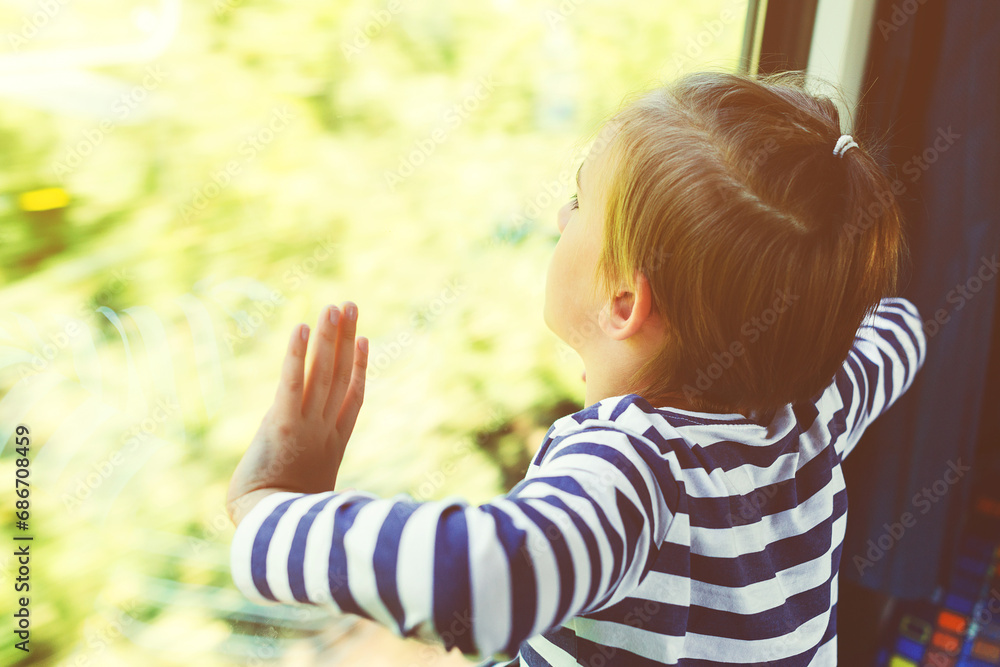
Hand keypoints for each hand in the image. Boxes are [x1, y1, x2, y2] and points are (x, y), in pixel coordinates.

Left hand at [226, 302, 367, 524]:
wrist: (275, 533)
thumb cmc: (288, 523)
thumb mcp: (307, 497)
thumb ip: (315, 485)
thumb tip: (328, 499)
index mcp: (333, 445)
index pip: (350, 397)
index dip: (358, 366)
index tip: (362, 339)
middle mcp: (324, 429)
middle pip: (339, 374)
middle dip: (344, 338)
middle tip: (349, 305)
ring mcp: (305, 425)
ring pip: (321, 372)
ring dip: (328, 337)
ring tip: (335, 306)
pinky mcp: (282, 424)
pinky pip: (292, 382)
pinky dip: (297, 354)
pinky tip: (301, 327)